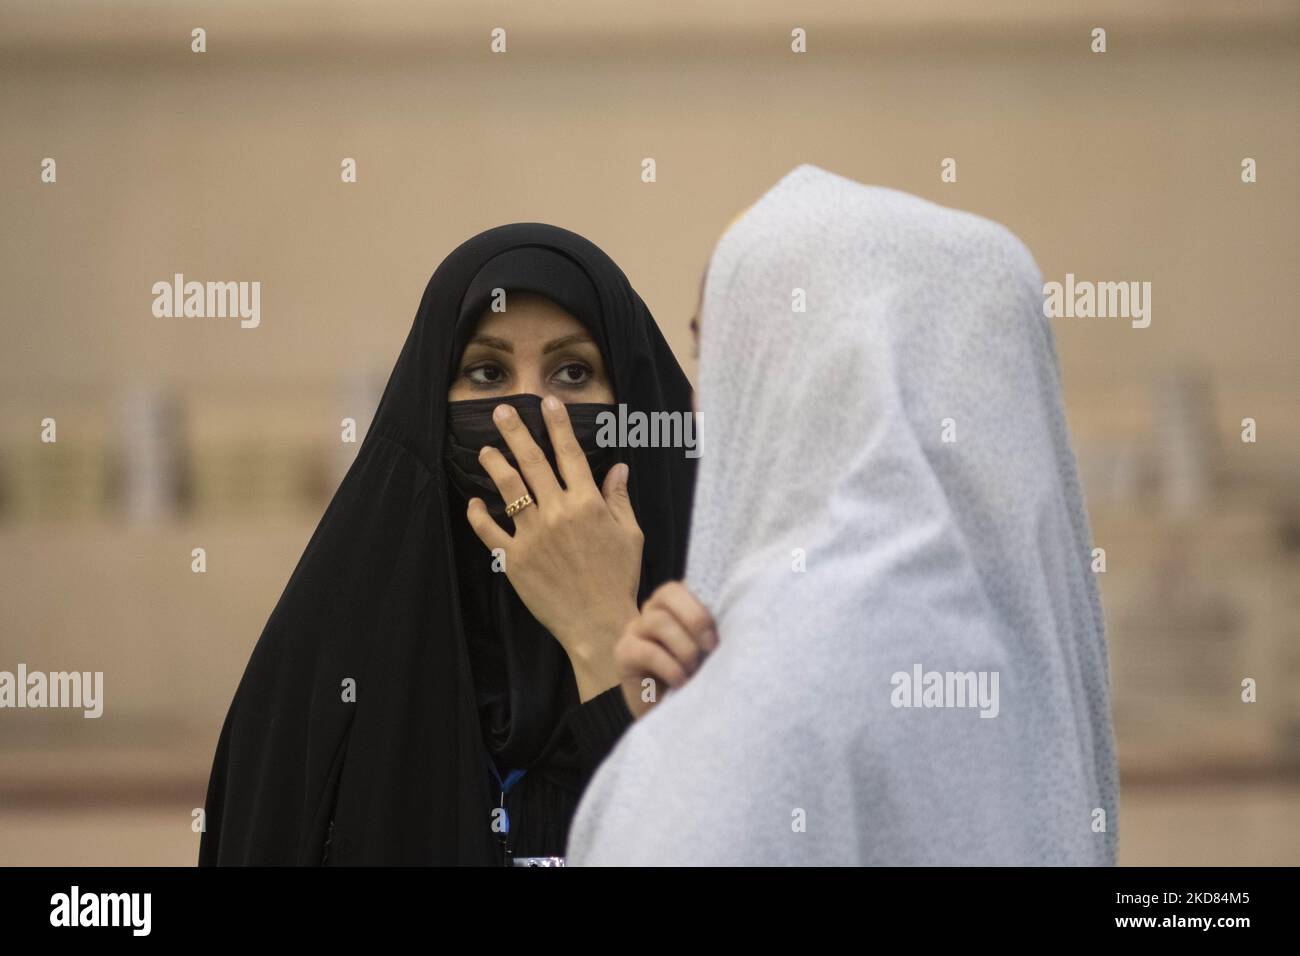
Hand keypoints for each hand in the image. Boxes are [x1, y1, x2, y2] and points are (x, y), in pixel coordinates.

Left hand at [465, 395, 642, 700]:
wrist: (599, 623)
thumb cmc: (619, 579)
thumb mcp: (630, 536)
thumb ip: (619, 499)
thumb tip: (619, 468)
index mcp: (588, 504)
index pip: (570, 454)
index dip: (558, 425)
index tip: (548, 402)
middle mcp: (558, 513)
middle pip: (533, 462)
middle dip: (516, 432)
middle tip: (501, 411)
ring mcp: (533, 536)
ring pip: (509, 490)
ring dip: (495, 464)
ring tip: (485, 450)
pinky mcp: (515, 559)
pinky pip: (490, 531)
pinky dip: (479, 514)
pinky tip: (473, 501)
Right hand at [615, 581, 716, 718]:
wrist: (673, 716)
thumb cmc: (697, 677)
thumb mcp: (710, 649)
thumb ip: (715, 629)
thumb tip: (739, 616)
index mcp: (677, 603)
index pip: (685, 584)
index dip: (703, 604)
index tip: (721, 632)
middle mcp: (653, 609)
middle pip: (668, 593)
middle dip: (695, 619)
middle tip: (712, 648)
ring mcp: (635, 629)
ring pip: (658, 622)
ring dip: (684, 647)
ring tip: (695, 669)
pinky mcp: (623, 652)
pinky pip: (646, 651)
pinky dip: (669, 666)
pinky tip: (681, 682)